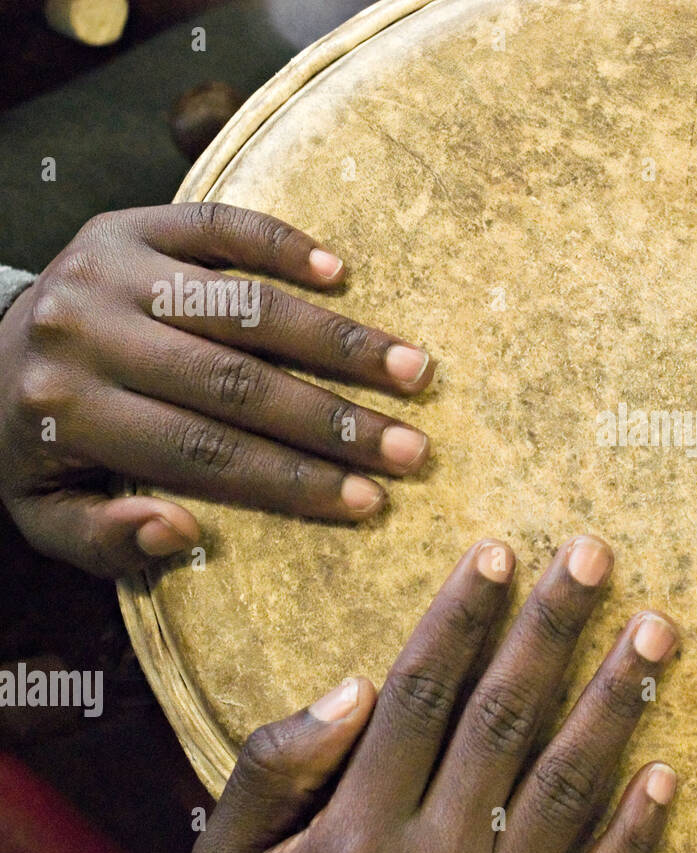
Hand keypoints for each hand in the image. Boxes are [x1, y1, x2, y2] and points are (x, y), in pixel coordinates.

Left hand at [0, 203, 434, 576]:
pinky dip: (282, 243)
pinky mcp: (128, 222)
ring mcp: (108, 268)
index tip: (368, 501)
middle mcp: (86, 331)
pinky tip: (341, 272)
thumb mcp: (45, 514)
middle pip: (238, 382)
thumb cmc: (38, 445)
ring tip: (412, 368)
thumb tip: (179, 530)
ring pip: (245, 307)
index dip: (294, 480)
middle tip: (412, 448)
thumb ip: (101, 539)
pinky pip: (218, 226)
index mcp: (66, 412)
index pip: (205, 452)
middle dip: (336, 421)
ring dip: (338, 340)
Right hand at [192, 535, 680, 852]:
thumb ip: (277, 774)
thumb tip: (353, 686)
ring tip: (656, 631)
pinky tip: (664, 771)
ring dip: (614, 702)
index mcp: (358, 824)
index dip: (462, 618)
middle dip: (552, 629)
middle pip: (503, 717)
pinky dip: (635, 831)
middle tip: (594, 554)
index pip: (422, 692)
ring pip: (565, 785)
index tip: (498, 552)